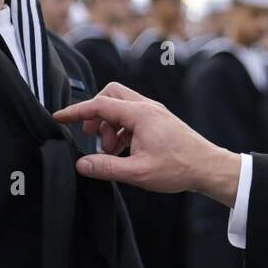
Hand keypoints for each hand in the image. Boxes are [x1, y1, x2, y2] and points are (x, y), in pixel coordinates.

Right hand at [52, 82, 242, 206]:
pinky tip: (123, 152)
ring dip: (109, 126)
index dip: (76, 112)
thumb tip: (81, 164)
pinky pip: (131, 117)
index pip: (99, 105)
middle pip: (110, 95)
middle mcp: (147, 107)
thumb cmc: (178, 168)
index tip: (58, 118)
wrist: (208, 168)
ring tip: (111, 152)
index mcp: (140, 114)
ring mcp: (154, 113)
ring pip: (121, 107)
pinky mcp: (158, 121)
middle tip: (92, 137)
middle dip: (95, 114)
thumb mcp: (138, 172)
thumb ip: (106, 167)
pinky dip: (121, 130)